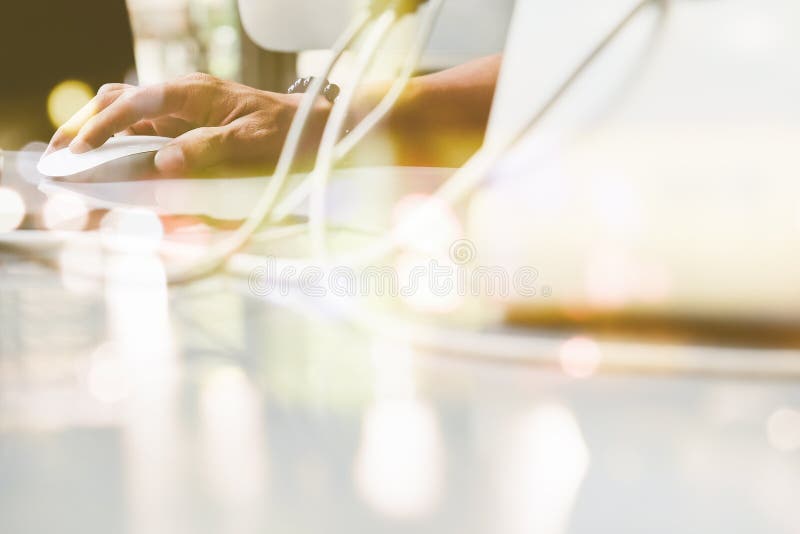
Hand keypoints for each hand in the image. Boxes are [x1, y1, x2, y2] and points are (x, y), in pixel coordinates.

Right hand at [46, 73, 330, 174]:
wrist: (312, 125)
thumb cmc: (287, 131)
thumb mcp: (253, 142)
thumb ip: (210, 149)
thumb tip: (164, 162)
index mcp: (193, 94)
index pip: (134, 103)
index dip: (103, 126)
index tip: (80, 151)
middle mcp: (183, 97)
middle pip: (120, 100)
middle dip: (86, 123)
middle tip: (61, 154)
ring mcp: (185, 110)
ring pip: (129, 112)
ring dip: (100, 132)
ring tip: (76, 158)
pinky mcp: (190, 124)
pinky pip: (148, 129)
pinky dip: (124, 142)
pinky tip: (113, 161)